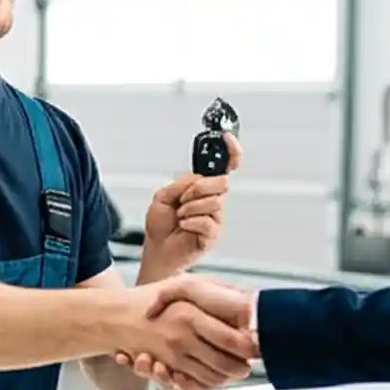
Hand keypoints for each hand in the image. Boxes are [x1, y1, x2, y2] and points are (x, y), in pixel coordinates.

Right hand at [117, 275, 256, 389]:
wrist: (116, 315)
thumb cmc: (153, 296)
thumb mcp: (187, 285)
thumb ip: (217, 293)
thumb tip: (248, 302)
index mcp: (190, 316)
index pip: (231, 339)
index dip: (249, 346)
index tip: (259, 344)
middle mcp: (182, 340)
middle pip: (224, 364)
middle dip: (242, 366)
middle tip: (251, 361)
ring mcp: (173, 358)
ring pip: (211, 378)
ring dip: (227, 376)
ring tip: (236, 368)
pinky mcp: (166, 369)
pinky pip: (193, 385)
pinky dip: (206, 383)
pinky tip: (213, 375)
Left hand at [142, 134, 242, 277]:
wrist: (157, 250)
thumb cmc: (161, 225)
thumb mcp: (163, 196)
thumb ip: (181, 184)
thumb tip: (198, 178)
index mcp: (203, 187)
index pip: (224, 167)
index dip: (231, 152)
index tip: (228, 139)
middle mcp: (213, 200)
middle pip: (221, 183)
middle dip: (199, 188)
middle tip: (182, 199)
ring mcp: (216, 217)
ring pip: (214, 202)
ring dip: (190, 208)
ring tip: (179, 216)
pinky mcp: (213, 234)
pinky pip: (207, 221)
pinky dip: (190, 221)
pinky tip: (183, 226)